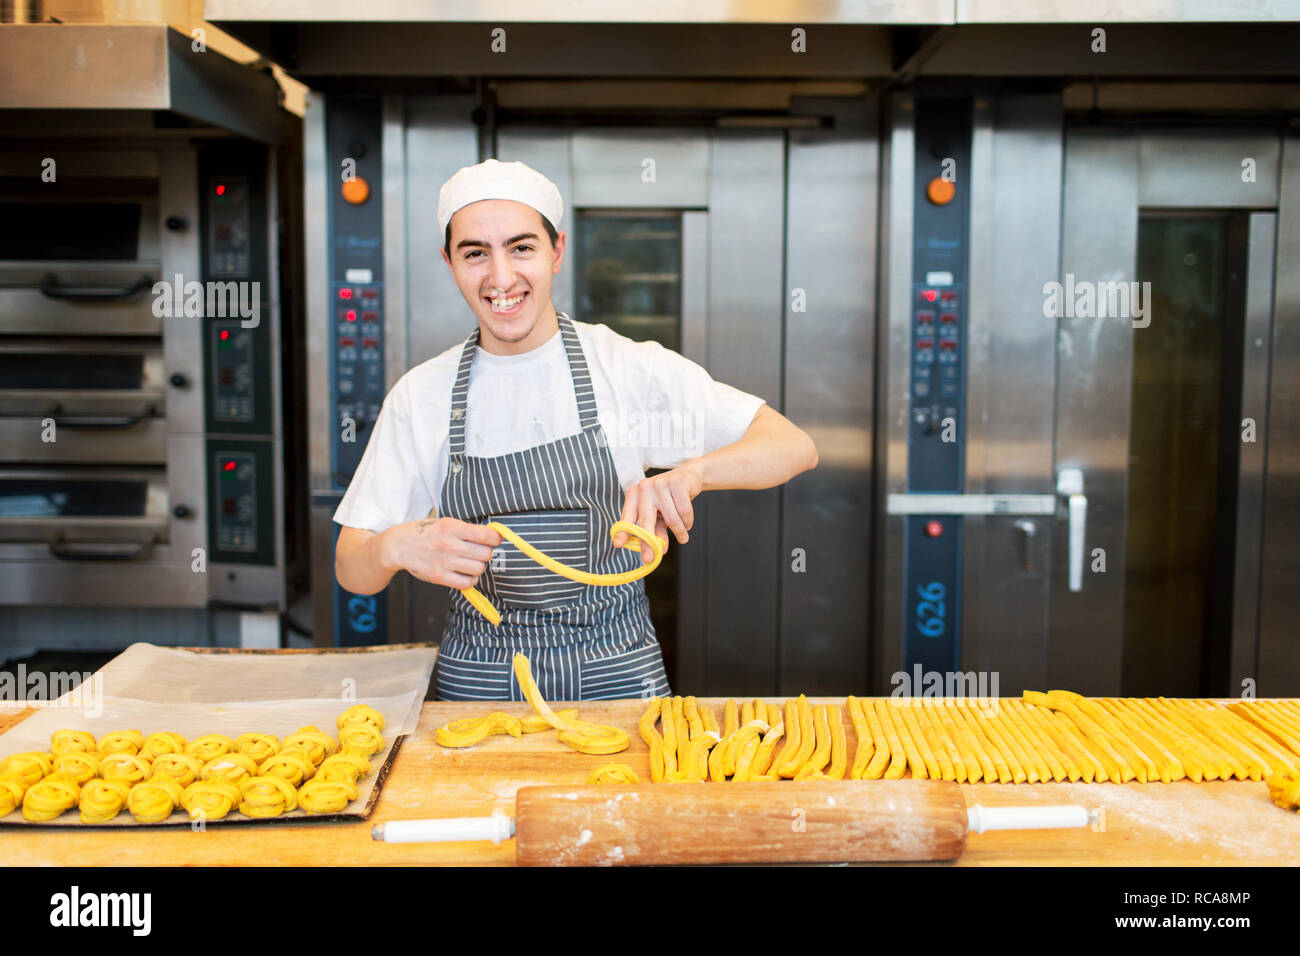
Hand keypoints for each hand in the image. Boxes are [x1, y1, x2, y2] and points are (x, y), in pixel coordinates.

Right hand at [380, 516, 501, 588]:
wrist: (399, 546)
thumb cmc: (425, 532)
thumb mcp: (445, 522)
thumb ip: (466, 529)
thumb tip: (492, 536)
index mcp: (451, 527)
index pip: (485, 535)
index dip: (495, 538)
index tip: (495, 539)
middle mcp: (448, 545)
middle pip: (485, 554)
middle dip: (486, 552)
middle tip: (479, 550)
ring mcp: (444, 562)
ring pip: (479, 568)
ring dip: (478, 566)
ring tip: (470, 561)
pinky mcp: (439, 577)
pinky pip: (467, 583)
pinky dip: (471, 579)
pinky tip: (465, 572)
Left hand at [614, 463, 703, 563]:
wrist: (689, 477)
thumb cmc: (669, 500)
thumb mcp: (659, 516)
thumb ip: (656, 532)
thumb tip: (659, 551)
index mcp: (634, 495)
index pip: (627, 517)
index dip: (623, 532)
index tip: (618, 544)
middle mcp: (644, 488)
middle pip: (646, 520)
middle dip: (649, 542)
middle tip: (650, 558)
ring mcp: (660, 484)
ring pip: (671, 519)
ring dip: (680, 532)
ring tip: (683, 535)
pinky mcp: (676, 483)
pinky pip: (684, 512)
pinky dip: (688, 522)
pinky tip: (687, 522)